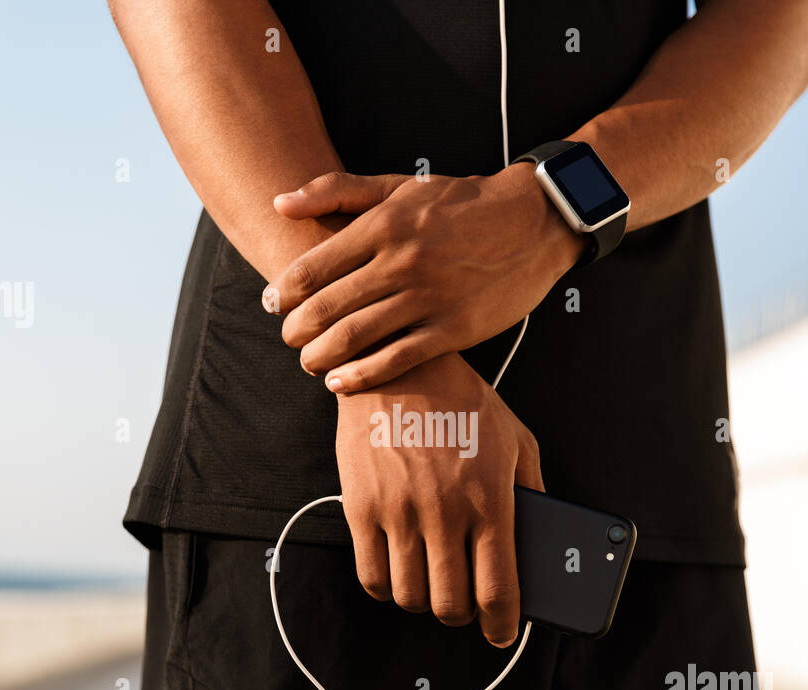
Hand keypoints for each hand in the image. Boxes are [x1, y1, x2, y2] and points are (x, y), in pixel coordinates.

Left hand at [266, 165, 586, 391]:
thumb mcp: (400, 187)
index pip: (312, 268)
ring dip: (320, 358)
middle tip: (289, 339)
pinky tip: (341, 383)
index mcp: (383, 226)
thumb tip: (280, 204)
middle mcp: (401, 262)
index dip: (282, 293)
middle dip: (296, 331)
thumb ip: (337, 191)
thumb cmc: (460, 204)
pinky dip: (361, 376)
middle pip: (325, 309)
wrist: (533, 221)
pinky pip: (397, 360)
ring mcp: (428, 298)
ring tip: (310, 363)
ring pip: (355, 338)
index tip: (274, 304)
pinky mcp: (454, 329)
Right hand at [335, 352, 542, 646]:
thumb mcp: (515, 437)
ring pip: (410, 597)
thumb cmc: (462, 402)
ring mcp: (400, 513)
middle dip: (461, 615)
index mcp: (491, 501)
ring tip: (430, 587)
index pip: (497, 590)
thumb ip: (534, 488)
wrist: (396, 366)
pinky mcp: (362, 509)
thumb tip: (542, 535)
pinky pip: (371, 577)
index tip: (501, 635)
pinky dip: (386, 589)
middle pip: (450, 604)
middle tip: (463, 606)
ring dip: (423, 602)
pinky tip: (397, 575)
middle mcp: (445, 513)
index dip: (500, 626)